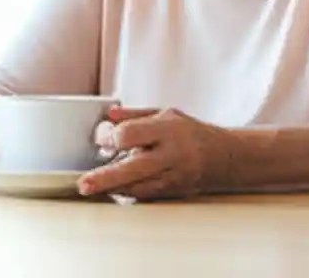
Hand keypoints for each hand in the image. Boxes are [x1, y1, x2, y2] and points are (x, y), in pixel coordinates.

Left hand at [78, 106, 232, 200]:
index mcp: (168, 129)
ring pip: (138, 187)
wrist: (224, 157)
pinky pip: (146, 195)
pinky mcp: (174, 192)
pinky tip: (112, 190)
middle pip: (133, 168)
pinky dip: (127, 192)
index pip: (132, 134)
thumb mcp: (165, 113)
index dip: (112, 137)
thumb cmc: (190, 132)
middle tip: (84, 185)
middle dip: (105, 177)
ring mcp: (174, 176)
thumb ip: (134, 115)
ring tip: (92, 187)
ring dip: (112, 188)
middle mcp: (172, 154)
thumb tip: (109, 115)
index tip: (103, 139)